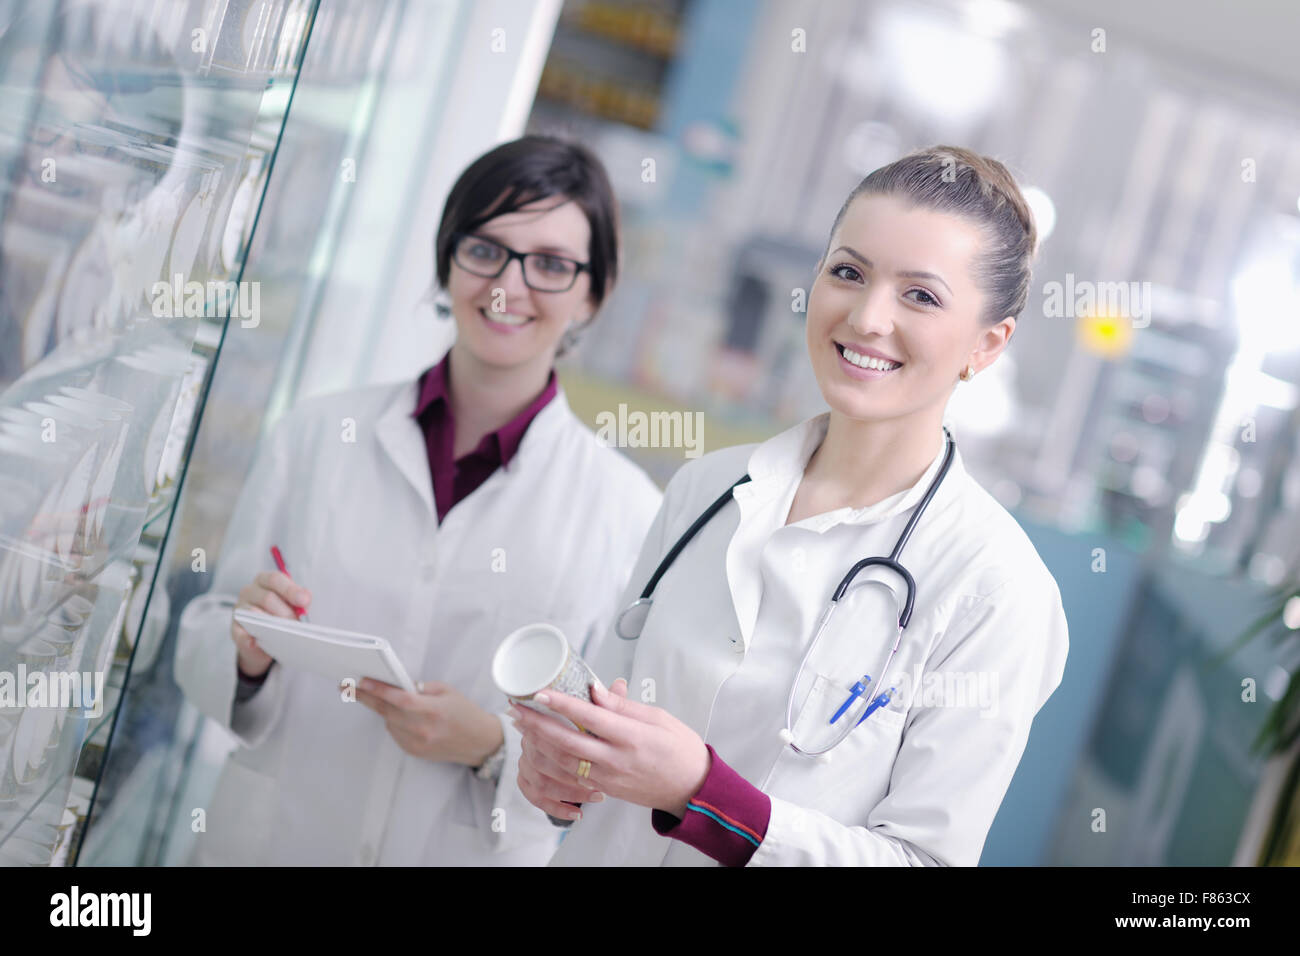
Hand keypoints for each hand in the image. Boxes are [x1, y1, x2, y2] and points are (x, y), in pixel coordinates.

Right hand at [231, 571, 310, 677]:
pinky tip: (254, 643)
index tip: (305, 601)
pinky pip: (240, 632)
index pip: (275, 579)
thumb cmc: (279, 614)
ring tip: (285, 634)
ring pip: (254, 614)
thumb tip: (305, 602)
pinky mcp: (234, 628)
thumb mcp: (290, 604)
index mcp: (265, 581)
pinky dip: (247, 638)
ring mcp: (239, 609)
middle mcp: (250, 591)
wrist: (262, 637)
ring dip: (271, 625)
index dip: (291, 590)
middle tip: (297, 624)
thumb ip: (297, 601)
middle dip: (286, 612)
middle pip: (267, 598)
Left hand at [354, 678, 503, 765]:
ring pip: (388, 722)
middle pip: (387, 711)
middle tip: (349, 686)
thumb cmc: (466, 713)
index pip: (400, 699)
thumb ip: (423, 688)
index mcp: (433, 710)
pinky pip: (394, 733)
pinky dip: (392, 721)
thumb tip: (398, 684)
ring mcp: (417, 743)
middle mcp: (423, 729)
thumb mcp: (448, 691)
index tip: (362, 681)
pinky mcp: (414, 752)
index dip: (379, 690)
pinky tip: (394, 713)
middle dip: (366, 697)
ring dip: (381, 709)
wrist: (480, 742)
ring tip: (371, 696)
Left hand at [511, 678, 710, 820]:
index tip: (539, 691)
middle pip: (567, 741)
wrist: (692, 788)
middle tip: (516, 708)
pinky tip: (539, 750)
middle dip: (537, 724)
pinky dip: (551, 764)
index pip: (589, 717)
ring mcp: (608, 778)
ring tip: (521, 725)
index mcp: (632, 736)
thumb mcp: (658, 717)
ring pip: (563, 762)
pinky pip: (571, 778)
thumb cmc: (680, 748)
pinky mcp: (605, 789)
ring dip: (538, 743)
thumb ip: (623, 705)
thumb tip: (595, 688)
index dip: (561, 704)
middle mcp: (616, 759)